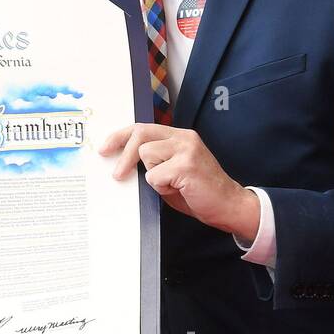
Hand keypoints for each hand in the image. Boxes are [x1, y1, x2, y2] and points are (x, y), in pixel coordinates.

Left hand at [99, 123, 260, 239]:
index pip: (143, 128)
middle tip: (118, 174)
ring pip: (146, 155)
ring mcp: (186, 149)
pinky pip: (155, 176)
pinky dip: (160, 188)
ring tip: (171, 184)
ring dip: (152, 175)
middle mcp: (184, 138)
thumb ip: (154, 161)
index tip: (105, 148)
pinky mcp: (185, 165)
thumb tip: (122, 163)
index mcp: (180, 136)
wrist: (228, 205)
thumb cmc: (198, 192)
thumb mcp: (173, 170)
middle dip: (124, 155)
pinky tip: (178, 190)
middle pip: (140, 135)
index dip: (120, 137)